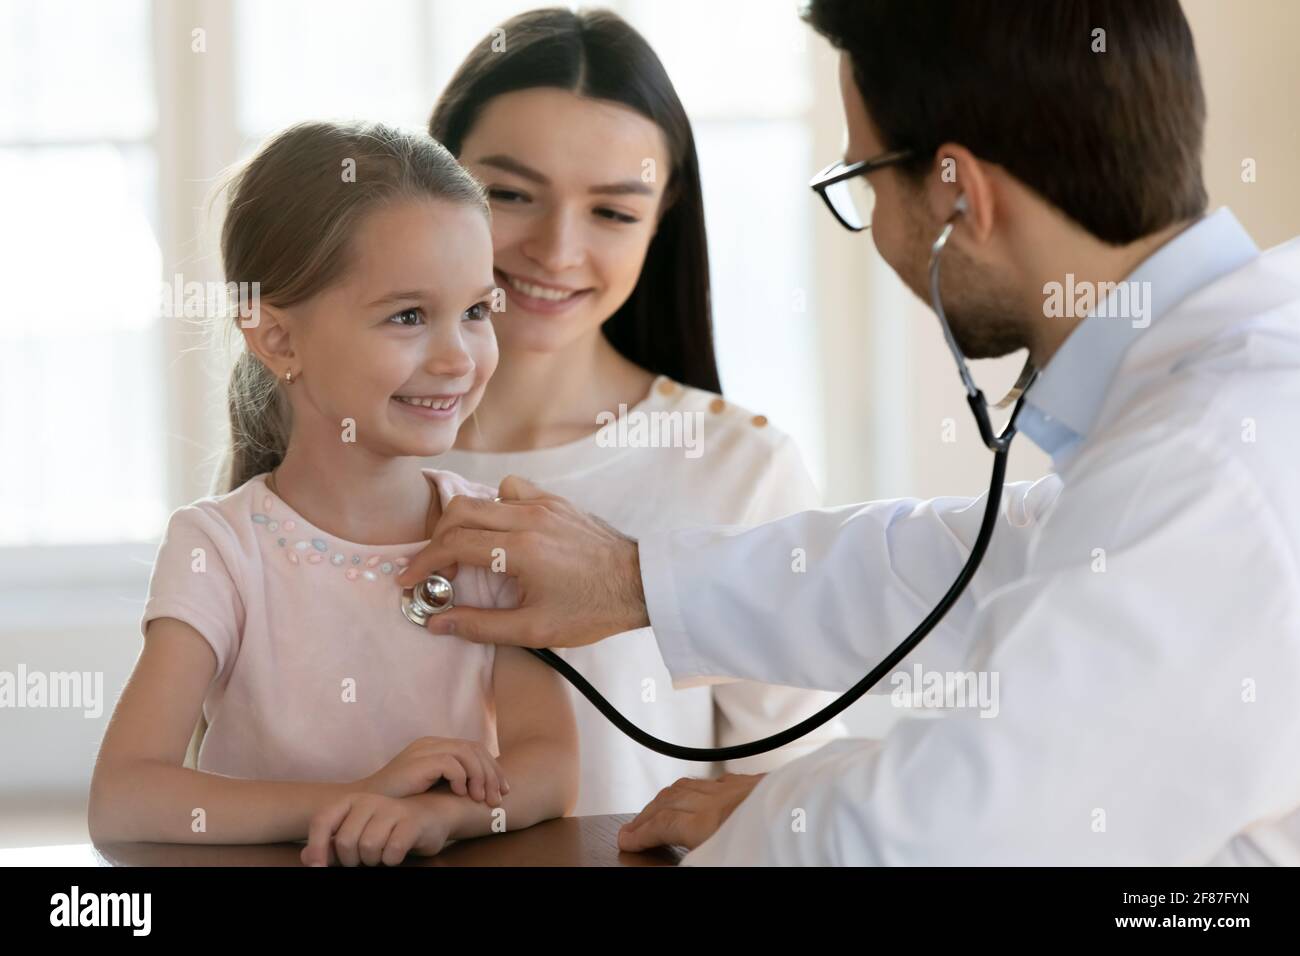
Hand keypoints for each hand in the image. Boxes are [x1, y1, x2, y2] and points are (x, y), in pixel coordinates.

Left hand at [302, 793, 450, 866]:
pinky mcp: (412, 822)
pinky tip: (396, 853)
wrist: (430, 818)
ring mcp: (392, 809)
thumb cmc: (388, 829)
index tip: (318, 867)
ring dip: (373, 860)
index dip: (316, 846)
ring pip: (368, 847)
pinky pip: (391, 851)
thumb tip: (308, 856)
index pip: (322, 820)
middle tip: (365, 857)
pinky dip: (391, 859)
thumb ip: (331, 844)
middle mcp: (369, 800)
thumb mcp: (357, 834)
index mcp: (351, 801)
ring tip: (382, 853)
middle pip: (345, 841)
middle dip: (352, 859)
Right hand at [359, 737, 508, 804]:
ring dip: (480, 777)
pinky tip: (463, 795)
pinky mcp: (419, 761)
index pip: (475, 749)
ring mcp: (425, 750)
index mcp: (437, 747)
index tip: (503, 791)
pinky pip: (451, 763)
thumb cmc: (400, 800)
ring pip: (467, 754)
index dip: (493, 769)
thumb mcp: (432, 788)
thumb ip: (454, 782)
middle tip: (498, 798)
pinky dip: (462, 779)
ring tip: (481, 799)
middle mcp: (433, 743)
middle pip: (475, 749)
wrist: (369, 804)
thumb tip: (485, 790)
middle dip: (492, 774)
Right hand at [395, 474, 649, 647]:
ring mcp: (544, 504)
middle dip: (438, 540)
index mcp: (521, 549)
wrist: (641, 585)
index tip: (410, 580)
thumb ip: (481, 626)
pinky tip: (502, 533)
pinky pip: (513, 490)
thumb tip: (438, 623)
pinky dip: (497, 506)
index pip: (454, 544)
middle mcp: (529, 518)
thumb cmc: (592, 610)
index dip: (424, 562)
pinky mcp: (557, 501)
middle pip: (460, 512)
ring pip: (485, 497)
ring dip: (465, 522)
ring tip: (466, 553)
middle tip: (438, 571)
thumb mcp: (535, 631)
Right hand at [617, 773, 765, 851]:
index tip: (626, 839)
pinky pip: (721, 781)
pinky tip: (701, 792)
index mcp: (710, 823)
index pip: (663, 824)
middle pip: (672, 799)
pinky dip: (702, 787)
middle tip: (633, 826)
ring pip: (694, 785)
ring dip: (670, 796)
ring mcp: (741, 789)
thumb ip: (699, 856)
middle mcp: (722, 800)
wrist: (827, 826)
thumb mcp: (723, 858)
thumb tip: (681, 855)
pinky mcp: (760, 785)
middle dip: (648, 812)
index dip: (640, 832)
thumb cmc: (774, 843)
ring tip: (658, 807)